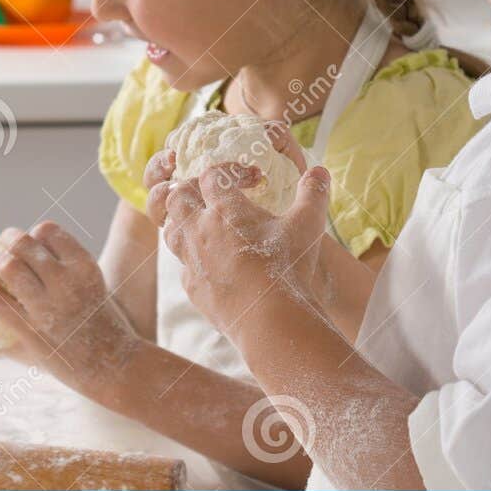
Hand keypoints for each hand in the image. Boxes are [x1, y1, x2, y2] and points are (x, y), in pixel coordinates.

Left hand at [0, 222, 143, 398]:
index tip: (30, 240)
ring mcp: (47, 306)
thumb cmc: (102, 322)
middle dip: (10, 238)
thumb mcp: (93, 284)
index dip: (35, 233)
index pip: (48, 231)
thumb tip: (34, 251)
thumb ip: (67, 268)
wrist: (113, 363)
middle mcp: (66, 280)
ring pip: (9, 267)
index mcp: (83, 265)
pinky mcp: (31, 330)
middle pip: (24, 244)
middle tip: (4, 240)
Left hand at [146, 125, 332, 340]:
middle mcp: (199, 230)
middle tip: (216, 198)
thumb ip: (313, 192)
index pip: (212, 175)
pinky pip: (183, 267)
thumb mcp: (308, 224)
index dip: (229, 172)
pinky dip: (194, 261)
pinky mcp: (193, 288)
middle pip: (176, 197)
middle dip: (192, 191)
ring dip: (184, 224)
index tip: (251, 182)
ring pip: (170, 231)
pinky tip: (214, 266)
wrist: (269, 320)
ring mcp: (192, 261)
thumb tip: (320, 170)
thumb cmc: (287, 267)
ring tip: (207, 227)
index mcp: (224, 209)